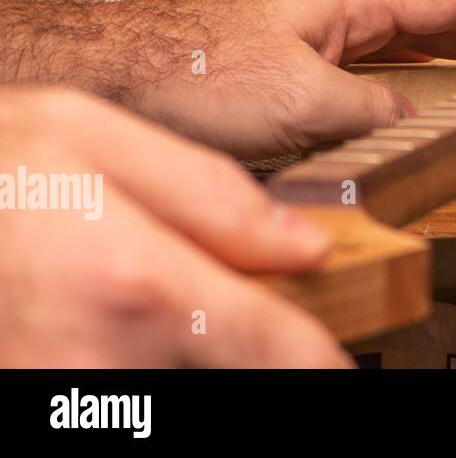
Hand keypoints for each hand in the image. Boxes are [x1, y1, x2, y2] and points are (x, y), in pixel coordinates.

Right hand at [0, 86, 350, 366]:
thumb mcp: (84, 134)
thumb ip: (208, 192)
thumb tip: (299, 246)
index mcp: (131, 279)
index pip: (274, 348)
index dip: (322, 363)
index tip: (341, 365)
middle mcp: (98, 358)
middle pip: (229, 380)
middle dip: (247, 353)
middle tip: (227, 309)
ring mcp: (56, 396)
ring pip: (170, 389)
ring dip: (183, 359)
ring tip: (141, 306)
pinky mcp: (29, 402)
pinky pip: (113, 394)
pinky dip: (132, 368)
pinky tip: (114, 328)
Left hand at [3, 0, 455, 158]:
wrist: (115, 73)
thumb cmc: (183, 66)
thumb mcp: (299, 98)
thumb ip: (373, 110)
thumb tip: (417, 123)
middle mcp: (339, 4)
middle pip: (447, 9)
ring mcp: (323, 33)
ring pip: (419, 37)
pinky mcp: (304, 66)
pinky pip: (388, 68)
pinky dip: (430, 78)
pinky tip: (443, 95)